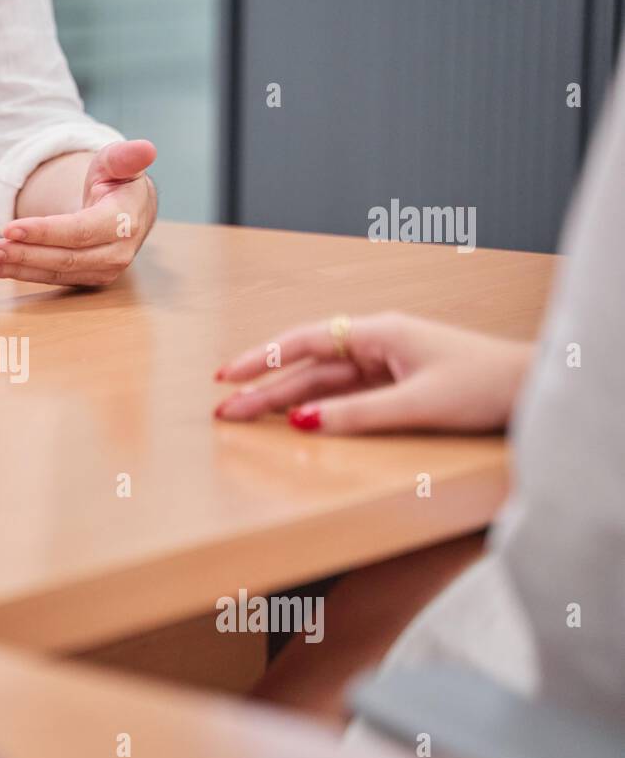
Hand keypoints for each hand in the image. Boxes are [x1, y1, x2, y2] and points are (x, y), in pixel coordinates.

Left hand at [0, 140, 157, 285]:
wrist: (129, 210)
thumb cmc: (118, 182)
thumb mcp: (118, 163)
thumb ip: (126, 157)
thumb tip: (146, 148)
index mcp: (124, 222)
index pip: (80, 231)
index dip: (45, 232)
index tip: (10, 229)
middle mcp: (117, 253)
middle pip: (64, 258)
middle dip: (24, 255)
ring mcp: (103, 271)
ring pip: (55, 272)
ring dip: (17, 269)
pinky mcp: (87, 280)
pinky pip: (51, 278)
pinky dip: (21, 274)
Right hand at [213, 312, 532, 433]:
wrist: (533, 386)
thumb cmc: (486, 384)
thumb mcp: (417, 403)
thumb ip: (356, 415)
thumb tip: (302, 423)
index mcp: (379, 333)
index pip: (304, 342)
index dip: (261, 359)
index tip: (226, 376)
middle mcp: (377, 344)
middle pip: (308, 367)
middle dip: (263, 388)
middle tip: (223, 411)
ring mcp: (386, 364)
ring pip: (323, 382)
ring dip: (284, 399)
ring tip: (244, 416)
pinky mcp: (397, 384)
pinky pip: (345, 394)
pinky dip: (316, 406)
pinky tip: (292, 418)